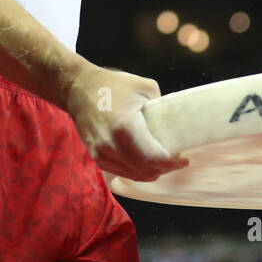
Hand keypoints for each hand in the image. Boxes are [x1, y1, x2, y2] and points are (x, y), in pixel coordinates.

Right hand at [62, 64, 189, 181]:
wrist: (78, 89)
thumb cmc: (112, 85)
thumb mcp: (144, 87)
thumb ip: (162, 107)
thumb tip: (174, 124)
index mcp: (125, 125)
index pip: (154, 158)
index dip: (172, 163)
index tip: (183, 158)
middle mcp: (111, 143)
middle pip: (146, 171)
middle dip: (164, 169)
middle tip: (175, 160)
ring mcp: (101, 152)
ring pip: (135, 175)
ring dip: (151, 172)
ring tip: (161, 161)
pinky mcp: (96, 156)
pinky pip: (122, 172)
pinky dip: (137, 171)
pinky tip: (144, 161)